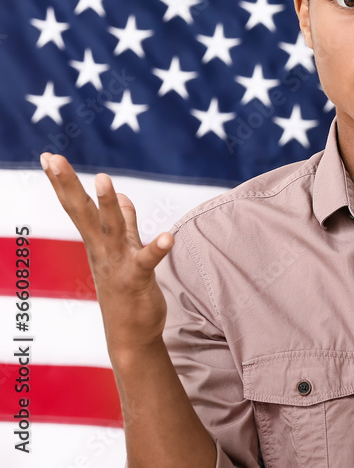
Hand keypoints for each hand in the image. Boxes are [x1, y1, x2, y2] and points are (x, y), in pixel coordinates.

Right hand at [40, 153, 174, 354]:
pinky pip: (146, 261)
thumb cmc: (126, 290)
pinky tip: (168, 236)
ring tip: (104, 179)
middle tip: (53, 159)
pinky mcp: (137, 280)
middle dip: (68, 185)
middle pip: (81, 213)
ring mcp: (116, 265)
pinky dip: (156, 248)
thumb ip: (126, 221)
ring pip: (110, 230)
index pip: (76, 207)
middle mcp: (101, 251)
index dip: (64, 182)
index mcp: (97, 242)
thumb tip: (121, 196)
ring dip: (106, 206)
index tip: (48, 156)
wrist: (131, 335)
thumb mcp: (125, 249)